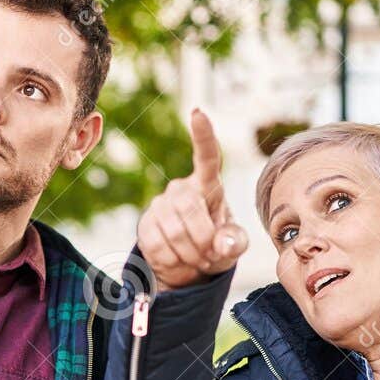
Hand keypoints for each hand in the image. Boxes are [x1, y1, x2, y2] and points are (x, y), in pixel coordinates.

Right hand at [136, 108, 248, 289]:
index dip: (203, 136)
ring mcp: (160, 206)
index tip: (198, 113)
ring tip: (198, 259)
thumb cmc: (217, 245)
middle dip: (203, 239)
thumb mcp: (234, 244)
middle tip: (210, 256)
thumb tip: (221, 243)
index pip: (207, 157)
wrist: (190, 265)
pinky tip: (180, 260)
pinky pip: (157, 246)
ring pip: (173, 231)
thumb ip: (234, 241)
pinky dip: (173, 262)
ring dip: (190, 254)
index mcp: (208, 185)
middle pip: (189, 208)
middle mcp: (181, 189)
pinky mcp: (145, 225)